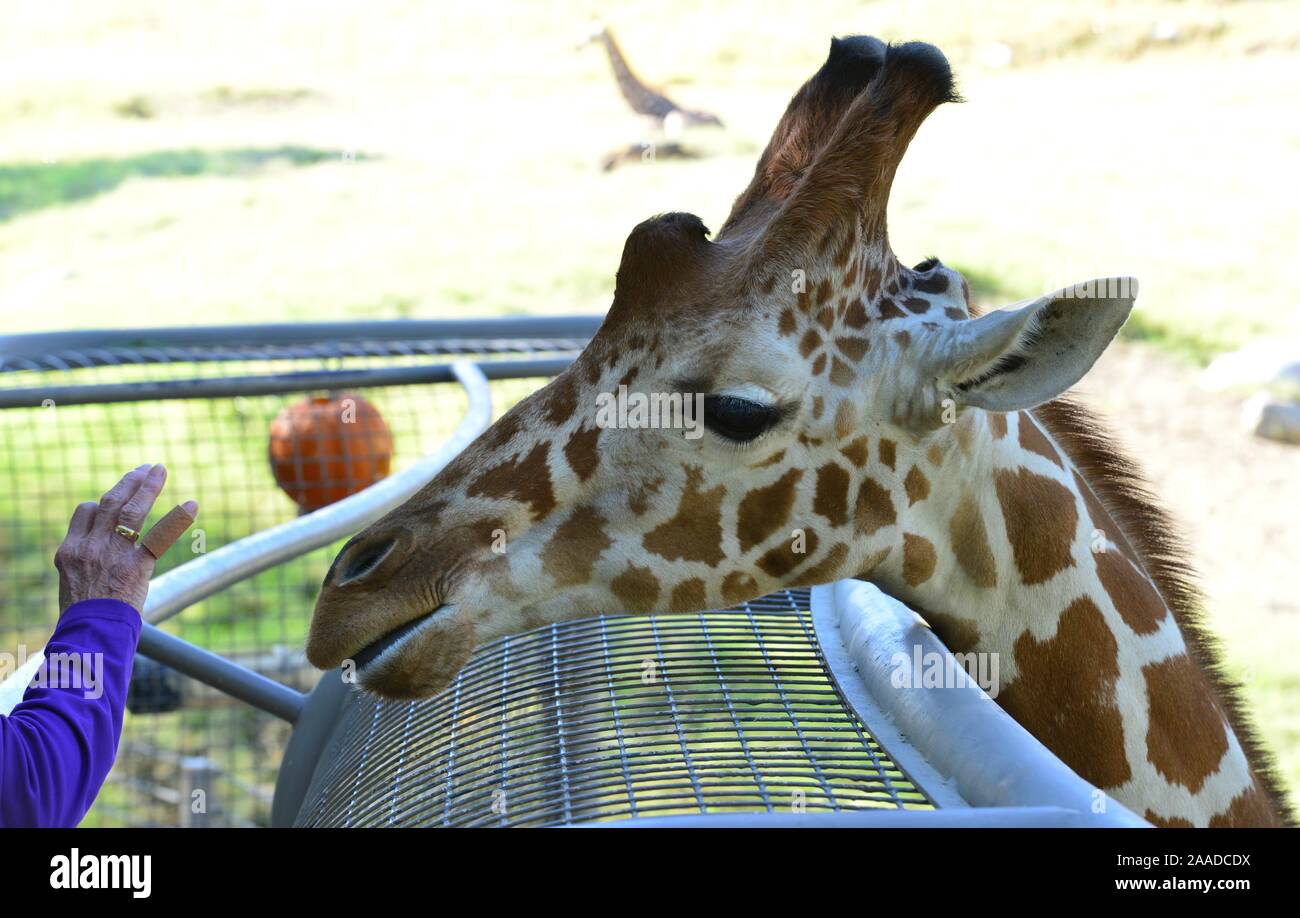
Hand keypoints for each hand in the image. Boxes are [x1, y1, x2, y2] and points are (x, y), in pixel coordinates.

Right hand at [54, 464, 199, 614]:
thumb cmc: (83, 616)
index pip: (85, 511)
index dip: (101, 503)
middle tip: (145, 469)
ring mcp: (113, 554)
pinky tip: (191, 505)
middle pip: (110, 503)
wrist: (90, 635)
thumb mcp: (72, 583)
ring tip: (159, 471)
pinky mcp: (136, 566)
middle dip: (129, 482)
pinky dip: (177, 519)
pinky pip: (159, 536)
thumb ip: (84, 562)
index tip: (115, 498)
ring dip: (147, 487)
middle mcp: (90, 546)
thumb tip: (99, 556)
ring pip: (131, 511)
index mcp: (70, 550)